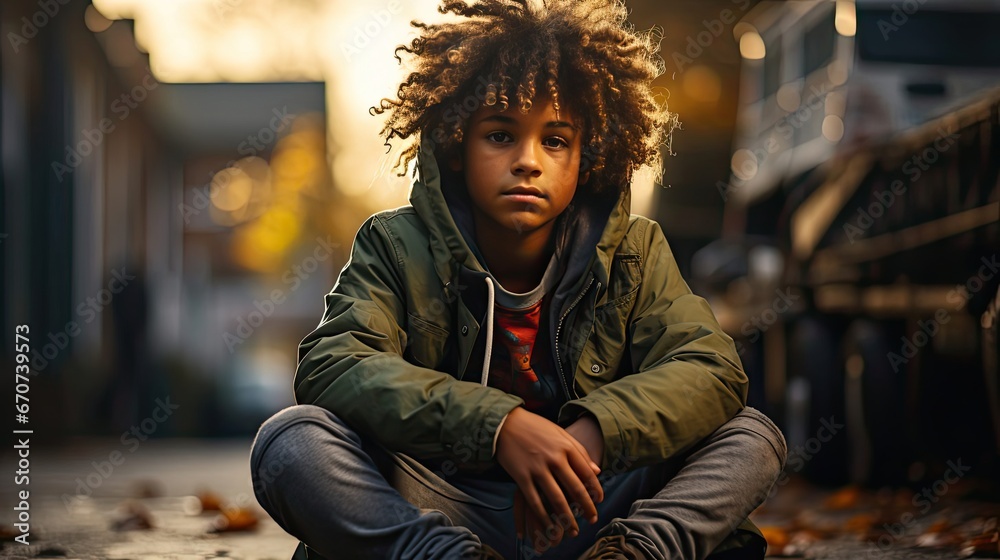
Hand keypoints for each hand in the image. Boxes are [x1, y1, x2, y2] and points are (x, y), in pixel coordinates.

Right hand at [496, 408, 602, 550]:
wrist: (504, 423)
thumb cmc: (535, 428)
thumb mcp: (560, 433)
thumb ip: (579, 452)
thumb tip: (597, 471)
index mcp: (566, 447)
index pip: (587, 473)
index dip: (595, 490)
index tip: (599, 501)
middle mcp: (554, 458)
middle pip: (575, 489)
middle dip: (586, 508)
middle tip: (592, 520)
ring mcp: (537, 468)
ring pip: (556, 500)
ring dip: (567, 519)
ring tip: (573, 531)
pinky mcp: (522, 477)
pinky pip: (535, 502)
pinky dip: (543, 517)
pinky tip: (549, 527)